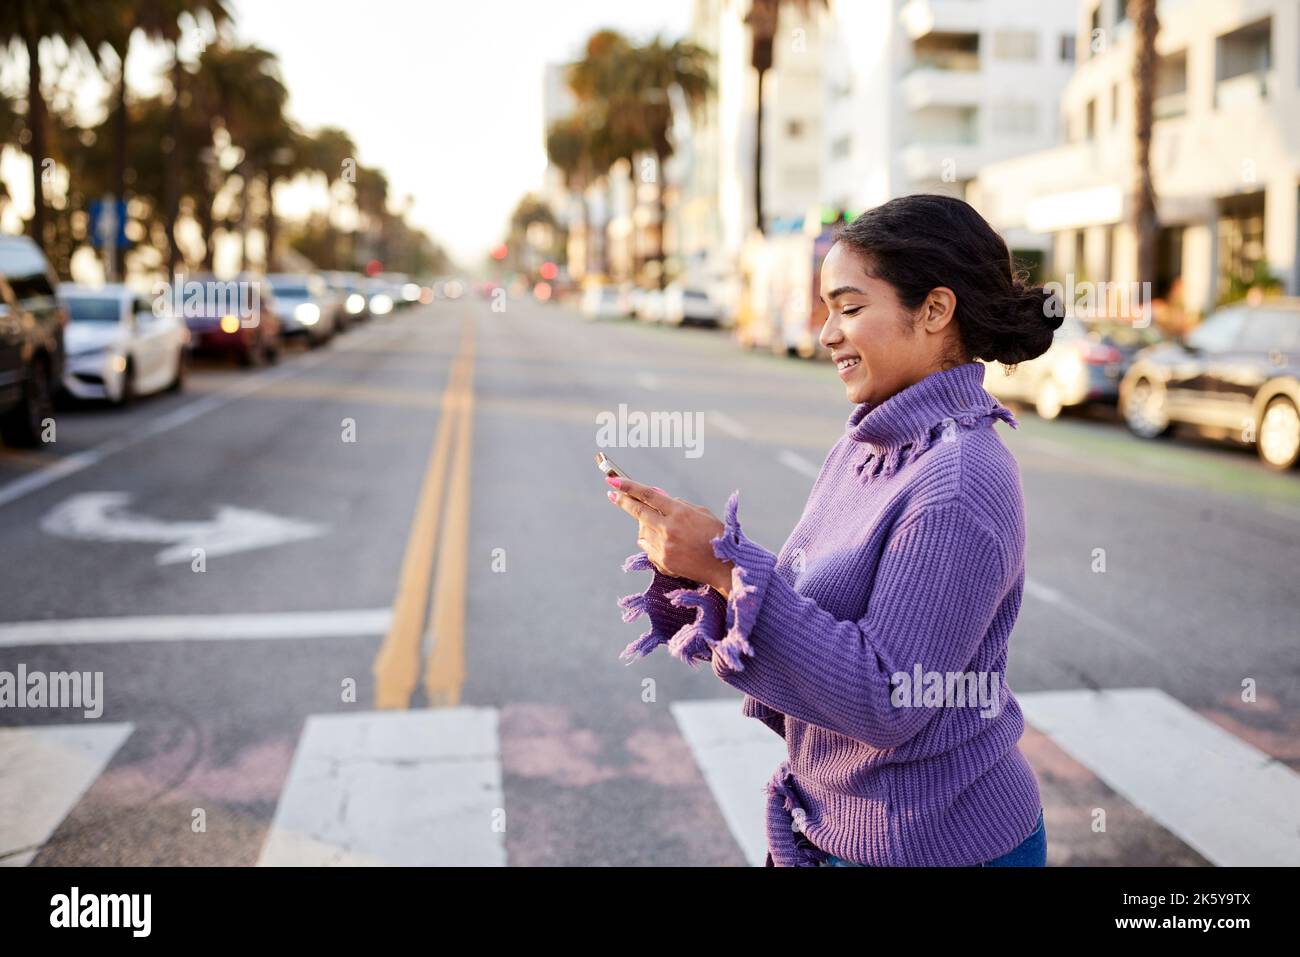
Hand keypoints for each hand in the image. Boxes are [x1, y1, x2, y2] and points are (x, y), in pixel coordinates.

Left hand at [606, 477, 732, 595]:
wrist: (725, 567)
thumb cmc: (716, 535)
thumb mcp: (701, 513)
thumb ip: (677, 504)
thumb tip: (655, 494)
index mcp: (680, 512)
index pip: (648, 495)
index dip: (628, 487)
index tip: (613, 482)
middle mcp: (669, 529)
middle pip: (638, 512)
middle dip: (623, 501)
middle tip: (613, 495)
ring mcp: (664, 547)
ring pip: (641, 531)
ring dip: (646, 526)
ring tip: (666, 530)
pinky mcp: (662, 562)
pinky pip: (647, 547)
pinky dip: (652, 542)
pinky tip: (667, 544)